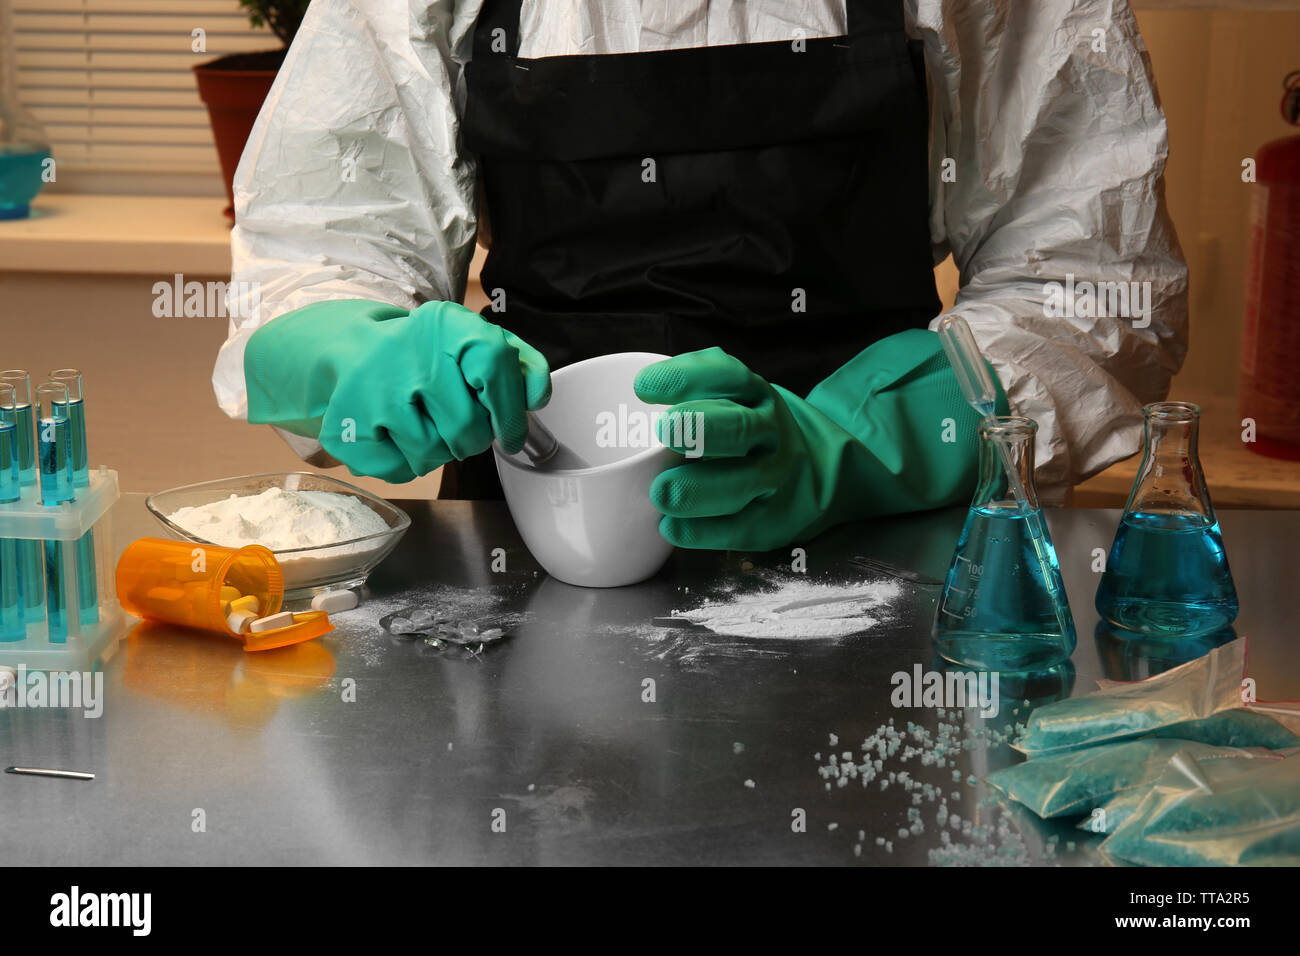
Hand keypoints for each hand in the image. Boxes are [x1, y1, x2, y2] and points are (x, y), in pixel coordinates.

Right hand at [245, 299, 550, 481]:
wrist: (354, 352)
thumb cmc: (427, 354)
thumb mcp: (474, 341)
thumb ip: (518, 365)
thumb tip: (537, 397)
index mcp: (446, 325)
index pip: (493, 366)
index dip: (510, 411)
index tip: (511, 434)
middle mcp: (406, 352)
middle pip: (466, 428)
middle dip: (473, 438)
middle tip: (460, 425)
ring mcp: (372, 391)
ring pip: (433, 455)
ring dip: (439, 451)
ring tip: (426, 424)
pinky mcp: (346, 425)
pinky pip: (400, 469)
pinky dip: (407, 463)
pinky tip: (398, 434)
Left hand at [633, 347, 853, 549]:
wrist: (813, 473)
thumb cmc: (747, 432)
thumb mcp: (735, 397)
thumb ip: (693, 390)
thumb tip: (635, 392)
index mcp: (754, 395)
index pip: (726, 376)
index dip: (685, 378)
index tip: (643, 387)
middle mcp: (768, 433)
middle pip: (739, 428)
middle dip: (699, 429)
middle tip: (664, 431)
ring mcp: (774, 478)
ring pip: (742, 482)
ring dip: (699, 488)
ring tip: (661, 493)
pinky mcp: (771, 522)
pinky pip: (739, 529)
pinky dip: (702, 531)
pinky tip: (670, 528)